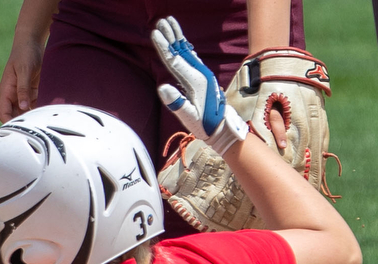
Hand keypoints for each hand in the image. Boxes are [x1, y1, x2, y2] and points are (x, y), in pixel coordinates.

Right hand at [0, 41, 42, 122]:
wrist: (32, 41)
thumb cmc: (25, 53)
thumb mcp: (24, 70)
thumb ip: (23, 89)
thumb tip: (22, 107)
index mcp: (6, 91)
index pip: (3, 113)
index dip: (9, 122)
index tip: (21, 129)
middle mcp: (13, 95)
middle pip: (14, 115)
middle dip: (23, 122)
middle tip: (36, 126)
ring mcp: (22, 94)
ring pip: (25, 112)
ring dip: (33, 116)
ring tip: (43, 119)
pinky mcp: (32, 91)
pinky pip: (34, 104)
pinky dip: (40, 108)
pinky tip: (47, 111)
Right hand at [151, 16, 248, 154]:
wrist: (222, 127)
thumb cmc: (205, 125)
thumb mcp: (189, 118)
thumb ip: (176, 103)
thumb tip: (161, 87)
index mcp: (196, 81)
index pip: (175, 61)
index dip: (164, 47)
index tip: (155, 33)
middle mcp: (200, 74)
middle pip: (181, 51)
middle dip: (171, 36)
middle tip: (161, 21)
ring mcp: (202, 74)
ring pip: (187, 52)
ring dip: (177, 38)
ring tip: (169, 25)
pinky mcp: (202, 78)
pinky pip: (191, 58)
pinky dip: (184, 48)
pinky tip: (181, 43)